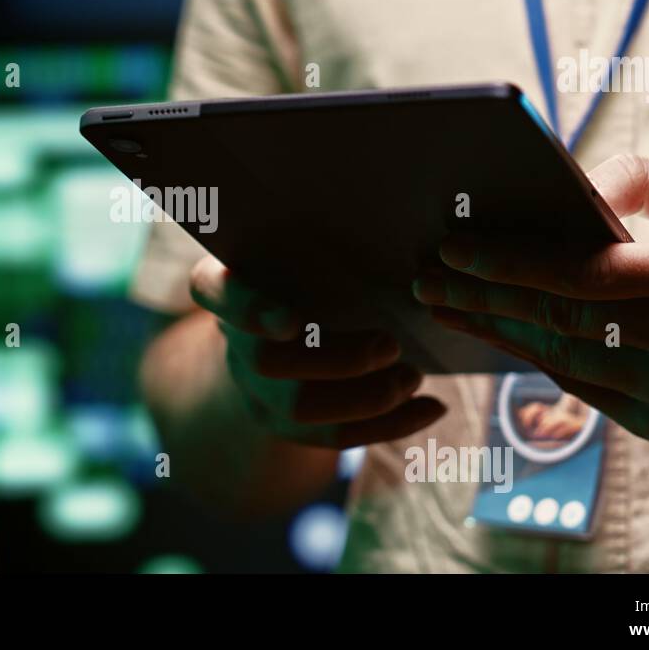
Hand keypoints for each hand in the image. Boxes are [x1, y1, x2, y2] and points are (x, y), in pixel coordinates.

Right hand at [189, 254, 445, 447]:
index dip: (249, 311)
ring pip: (299, 409)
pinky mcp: (284, 423)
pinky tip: (432, 407)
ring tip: (414, 377)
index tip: (290, 321)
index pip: (216, 293)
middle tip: (392, 344)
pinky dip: (388, 426)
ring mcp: (252, 387)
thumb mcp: (303, 238)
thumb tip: (382, 213)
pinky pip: (332, 436)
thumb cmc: (304, 258)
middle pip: (268, 362)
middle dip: (336, 360)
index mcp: (224, 282)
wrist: (288, 312)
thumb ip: (321, 229)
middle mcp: (231, 339)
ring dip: (366, 398)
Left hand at [413, 154, 648, 442]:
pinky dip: (529, 354)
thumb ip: (641, 179)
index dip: (510, 263)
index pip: (584, 272)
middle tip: (427, 279)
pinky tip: (493, 330)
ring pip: (558, 357)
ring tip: (445, 303)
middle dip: (481, 297)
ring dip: (493, 329)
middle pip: (558, 318)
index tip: (454, 250)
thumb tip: (572, 185)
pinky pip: (574, 384)